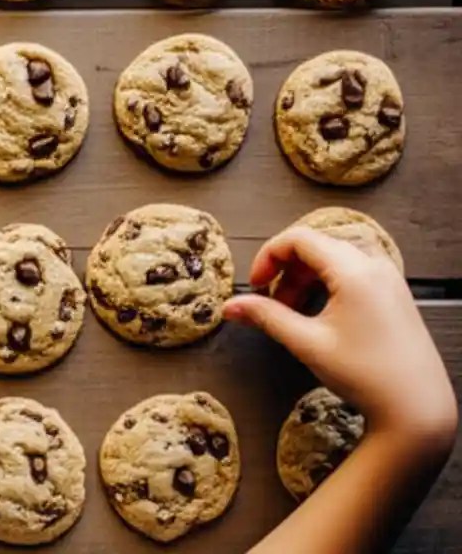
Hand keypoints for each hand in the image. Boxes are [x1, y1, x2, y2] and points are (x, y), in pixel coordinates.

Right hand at [224, 227, 455, 449]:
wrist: (416, 407)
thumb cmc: (366, 375)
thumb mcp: (307, 343)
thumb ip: (266, 317)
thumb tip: (230, 306)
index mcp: (354, 271)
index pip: (299, 239)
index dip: (268, 256)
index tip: (255, 285)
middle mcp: (375, 266)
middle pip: (316, 246)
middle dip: (286, 271)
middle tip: (271, 303)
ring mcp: (388, 279)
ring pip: (334, 259)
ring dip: (305, 278)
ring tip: (293, 313)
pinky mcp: (394, 294)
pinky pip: (353, 273)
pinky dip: (327, 285)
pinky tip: (318, 315)